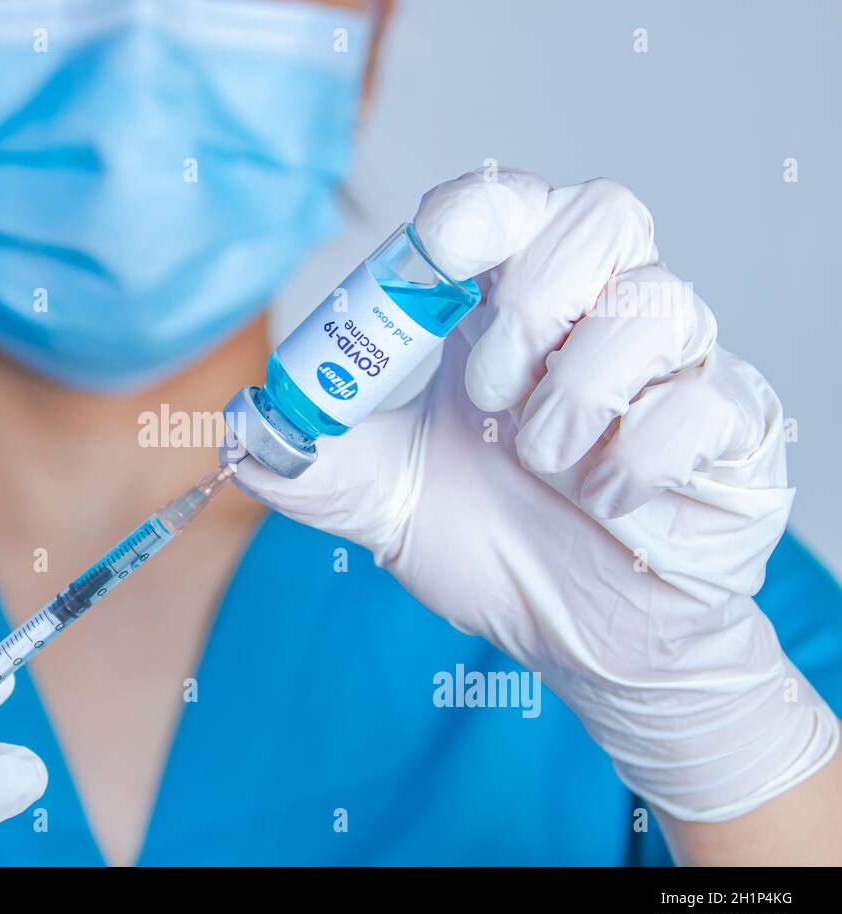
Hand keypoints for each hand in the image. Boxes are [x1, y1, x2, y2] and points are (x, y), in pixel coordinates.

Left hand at [234, 169, 837, 820]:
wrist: (580, 642)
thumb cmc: (493, 547)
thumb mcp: (387, 505)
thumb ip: (317, 467)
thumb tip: (243, 430)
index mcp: (508, 314)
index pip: (510, 209)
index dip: (478, 210)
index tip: (439, 247)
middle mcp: (596, 319)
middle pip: (601, 216)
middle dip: (531, 300)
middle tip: (487, 392)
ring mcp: (673, 366)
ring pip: (657, 304)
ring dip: (575, 395)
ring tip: (543, 464)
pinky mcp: (733, 427)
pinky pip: (702, 401)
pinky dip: (637, 457)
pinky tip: (607, 501)